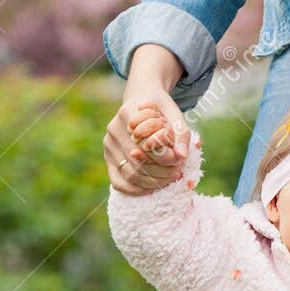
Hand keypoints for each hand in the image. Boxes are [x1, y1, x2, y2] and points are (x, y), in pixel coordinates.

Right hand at [105, 44, 190, 193]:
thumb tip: (182, 156)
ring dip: (152, 182)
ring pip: (129, 174)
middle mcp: (114, 129)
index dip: (164, 157)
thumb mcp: (174, 114)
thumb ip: (180, 133)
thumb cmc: (159, 109)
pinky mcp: (107, 157)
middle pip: (138, 162)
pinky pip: (118, 181)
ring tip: (169, 179)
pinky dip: (135, 189)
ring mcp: (108, 144)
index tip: (179, 160)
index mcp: (128, 113)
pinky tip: (151, 188)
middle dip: (161, 172)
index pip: (146, 144)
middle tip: (177, 173)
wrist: (141, 100)